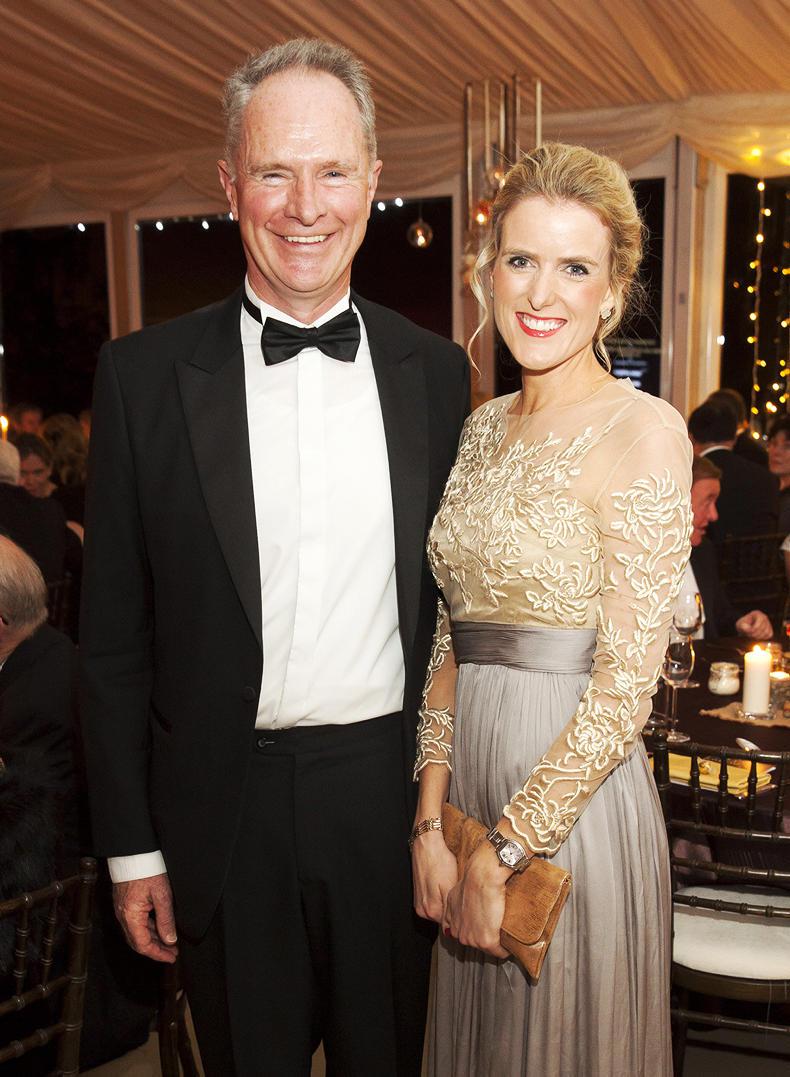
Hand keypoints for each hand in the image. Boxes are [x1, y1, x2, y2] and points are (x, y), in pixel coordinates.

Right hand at [113, 873, 177, 962]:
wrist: (133, 853)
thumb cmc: (147, 870)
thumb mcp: (162, 895)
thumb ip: (166, 919)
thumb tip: (170, 940)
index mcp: (131, 916)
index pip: (143, 945)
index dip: (158, 954)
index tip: (171, 957)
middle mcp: (123, 916)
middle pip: (138, 942)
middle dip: (156, 949)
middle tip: (173, 953)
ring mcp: (123, 910)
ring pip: (137, 933)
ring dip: (153, 940)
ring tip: (169, 942)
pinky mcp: (125, 904)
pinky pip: (136, 923)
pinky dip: (148, 929)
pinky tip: (159, 929)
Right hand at [412, 830, 457, 922]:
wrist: (427, 844)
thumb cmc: (440, 860)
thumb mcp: (451, 886)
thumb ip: (451, 909)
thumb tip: (453, 927)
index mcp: (431, 910)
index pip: (450, 924)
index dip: (461, 917)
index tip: (469, 909)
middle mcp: (422, 910)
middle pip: (444, 919)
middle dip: (454, 912)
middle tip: (465, 899)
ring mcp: (419, 902)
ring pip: (439, 910)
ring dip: (448, 904)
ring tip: (456, 891)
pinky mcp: (418, 894)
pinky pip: (433, 902)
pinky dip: (441, 897)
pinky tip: (446, 886)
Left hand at [444, 842, 508, 957]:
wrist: (483, 875)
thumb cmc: (474, 878)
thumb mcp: (456, 893)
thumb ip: (455, 906)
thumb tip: (465, 912)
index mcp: (451, 921)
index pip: (462, 935)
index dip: (475, 930)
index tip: (485, 925)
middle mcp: (457, 932)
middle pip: (475, 943)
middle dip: (486, 937)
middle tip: (497, 926)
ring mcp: (471, 939)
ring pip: (487, 949)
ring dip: (497, 943)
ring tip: (504, 931)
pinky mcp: (486, 941)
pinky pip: (499, 952)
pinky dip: (506, 949)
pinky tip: (510, 943)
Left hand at [735, 610, 772, 640]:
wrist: (744, 628)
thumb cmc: (742, 626)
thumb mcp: (740, 625)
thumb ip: (743, 627)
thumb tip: (751, 630)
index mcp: (757, 613)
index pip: (761, 619)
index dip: (755, 627)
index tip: (749, 632)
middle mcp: (764, 617)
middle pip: (763, 627)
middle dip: (755, 633)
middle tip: (749, 635)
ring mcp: (768, 623)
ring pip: (767, 632)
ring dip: (758, 637)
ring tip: (752, 636)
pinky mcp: (770, 629)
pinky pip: (769, 635)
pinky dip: (763, 638)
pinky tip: (757, 637)